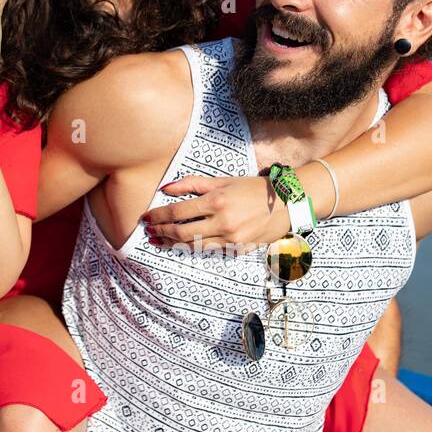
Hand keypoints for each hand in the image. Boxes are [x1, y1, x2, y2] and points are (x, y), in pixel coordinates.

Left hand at [145, 174, 288, 252]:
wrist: (287, 203)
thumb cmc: (252, 188)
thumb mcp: (222, 181)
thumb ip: (192, 184)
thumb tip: (165, 188)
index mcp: (216, 201)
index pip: (176, 212)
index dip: (157, 216)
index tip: (145, 218)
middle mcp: (223, 222)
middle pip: (181, 233)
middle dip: (161, 232)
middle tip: (148, 231)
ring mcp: (231, 239)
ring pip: (193, 246)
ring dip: (172, 244)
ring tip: (159, 240)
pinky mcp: (239, 250)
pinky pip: (210, 251)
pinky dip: (194, 248)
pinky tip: (182, 245)